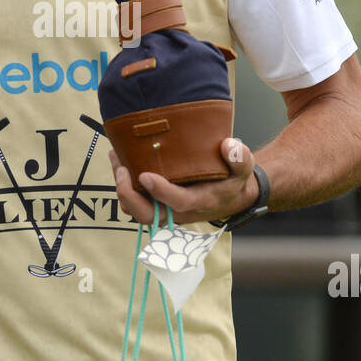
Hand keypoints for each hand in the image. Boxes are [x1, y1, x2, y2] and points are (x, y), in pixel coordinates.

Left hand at [109, 136, 258, 226]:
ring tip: (117, 157)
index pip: (178, 202)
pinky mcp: (158, 202)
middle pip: (147, 215)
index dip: (161, 192)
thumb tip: (228, 146)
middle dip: (129, 196)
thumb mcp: (243, 168)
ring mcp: (166, 208)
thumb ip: (239, 157)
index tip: (145, 175)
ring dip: (123, 187)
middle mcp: (178, 210)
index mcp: (200, 201)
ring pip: (137, 208)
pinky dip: (124, 182)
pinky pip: (136, 199)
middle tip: (122, 170)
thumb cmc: (233, 180)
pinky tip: (120, 159)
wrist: (230, 196)